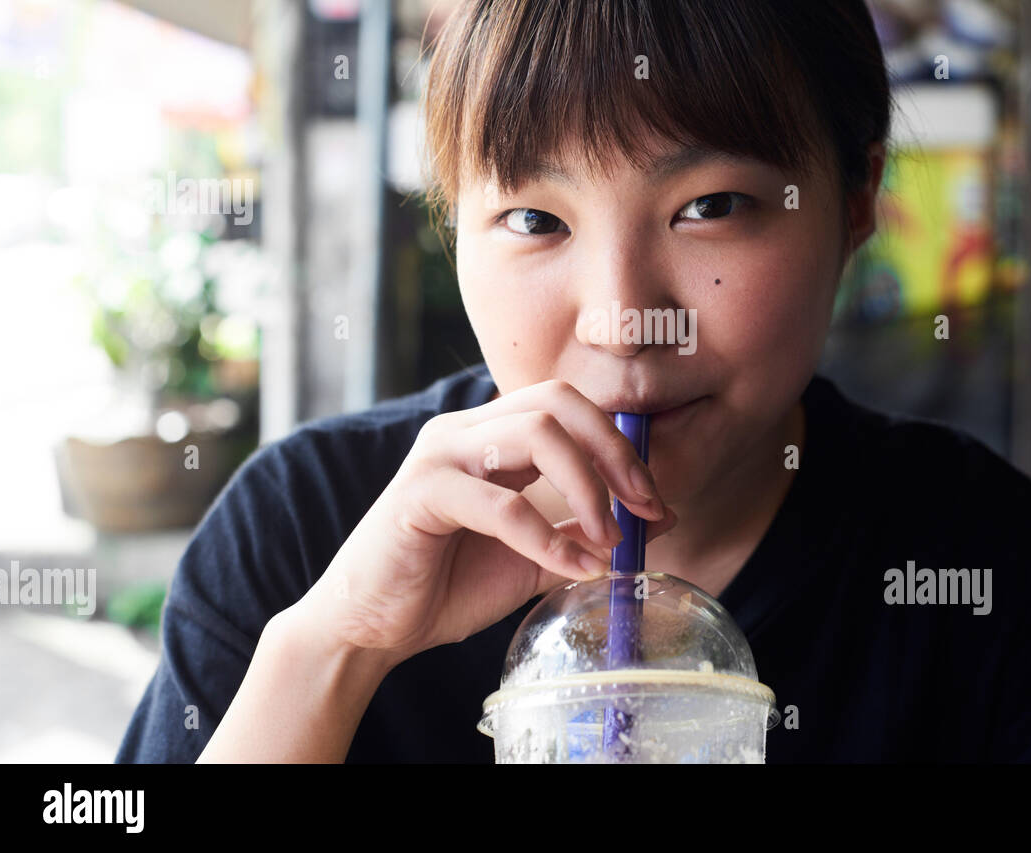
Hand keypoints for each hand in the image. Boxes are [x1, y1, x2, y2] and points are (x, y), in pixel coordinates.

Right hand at [295, 379, 676, 667]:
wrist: (370, 628)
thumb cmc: (445, 586)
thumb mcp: (533, 557)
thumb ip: (585, 533)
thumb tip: (660, 520)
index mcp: (490, 436)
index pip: (568, 407)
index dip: (620, 446)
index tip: (655, 502)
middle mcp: (464, 431)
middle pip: (558, 403)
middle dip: (614, 454)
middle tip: (645, 508)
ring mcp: (439, 455)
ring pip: (535, 434)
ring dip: (587, 487)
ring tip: (610, 539)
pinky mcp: (420, 493)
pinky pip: (502, 503)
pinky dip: (548, 536)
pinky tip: (574, 566)